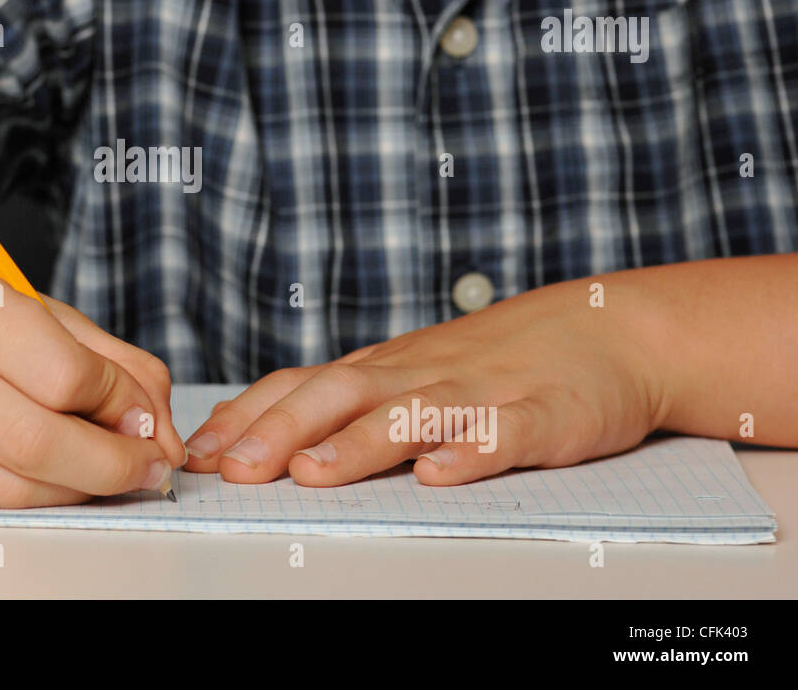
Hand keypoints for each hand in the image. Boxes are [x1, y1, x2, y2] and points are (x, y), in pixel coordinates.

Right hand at [0, 261, 184, 504]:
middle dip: (114, 466)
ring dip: (79, 490)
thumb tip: (161, 425)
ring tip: (108, 473)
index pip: (65, 375)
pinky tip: (47, 474)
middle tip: (149, 466)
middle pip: (40, 443)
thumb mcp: (24, 308)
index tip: (145, 417)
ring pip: (13, 488)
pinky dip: (30, 495)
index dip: (122, 405)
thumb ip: (104, 359)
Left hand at [182, 278, 669, 486]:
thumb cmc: (493, 362)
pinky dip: (472, 449)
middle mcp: (418, 374)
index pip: (300, 386)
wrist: (603, 330)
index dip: (248, 418)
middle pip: (340, 393)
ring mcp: (478, 392)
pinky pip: (504, 431)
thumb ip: (342, 404)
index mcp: (382, 369)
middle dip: (280, 430)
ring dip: (359, 443)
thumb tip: (250, 437)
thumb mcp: (408, 376)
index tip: (198, 453)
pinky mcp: (540, 413)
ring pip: (410, 412)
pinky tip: (442, 473)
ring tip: (314, 471)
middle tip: (234, 469)